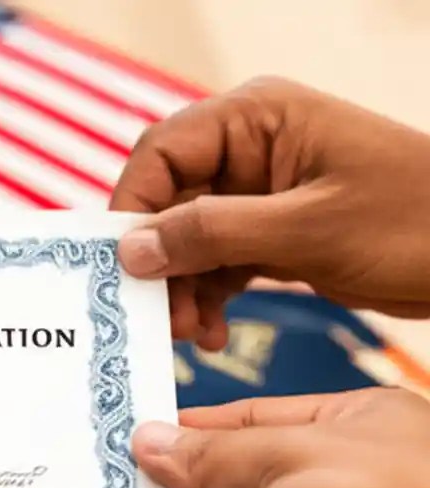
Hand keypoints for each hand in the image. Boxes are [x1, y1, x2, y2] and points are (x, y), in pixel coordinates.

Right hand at [111, 77, 429, 350]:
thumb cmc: (412, 222)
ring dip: (181, 288)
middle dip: (158, 259)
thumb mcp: (306, 228)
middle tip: (158, 314)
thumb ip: (212, 233)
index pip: (162, 153)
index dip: (132, 207)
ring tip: (192, 333)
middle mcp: (249, 149)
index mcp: (256, 119)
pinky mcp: (271, 233)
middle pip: (167, 200)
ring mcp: (258, 193)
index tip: (120, 265)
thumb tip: (132, 249)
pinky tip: (212, 333)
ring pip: (186, 239)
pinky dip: (208, 298)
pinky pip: (216, 263)